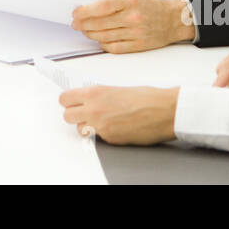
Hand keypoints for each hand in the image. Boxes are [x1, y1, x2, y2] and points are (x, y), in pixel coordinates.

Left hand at [60, 86, 179, 144]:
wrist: (164, 111)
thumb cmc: (147, 98)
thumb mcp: (116, 89)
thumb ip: (99, 95)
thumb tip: (90, 100)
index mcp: (95, 93)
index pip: (65, 99)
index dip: (68, 101)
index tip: (72, 102)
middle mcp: (94, 110)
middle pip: (67, 116)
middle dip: (74, 115)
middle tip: (84, 113)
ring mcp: (101, 127)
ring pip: (80, 129)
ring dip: (87, 126)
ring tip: (101, 121)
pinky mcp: (110, 139)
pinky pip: (98, 138)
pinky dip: (104, 134)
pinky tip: (116, 127)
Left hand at [70, 0, 194, 52]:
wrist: (175, 20)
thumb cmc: (154, 8)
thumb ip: (113, 4)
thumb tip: (91, 11)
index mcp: (130, 2)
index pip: (101, 7)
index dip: (85, 12)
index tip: (76, 13)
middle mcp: (133, 17)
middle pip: (100, 23)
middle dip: (83, 24)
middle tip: (76, 24)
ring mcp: (136, 33)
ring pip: (105, 36)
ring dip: (91, 34)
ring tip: (85, 31)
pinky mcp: (139, 45)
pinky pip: (115, 47)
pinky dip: (104, 45)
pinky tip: (99, 41)